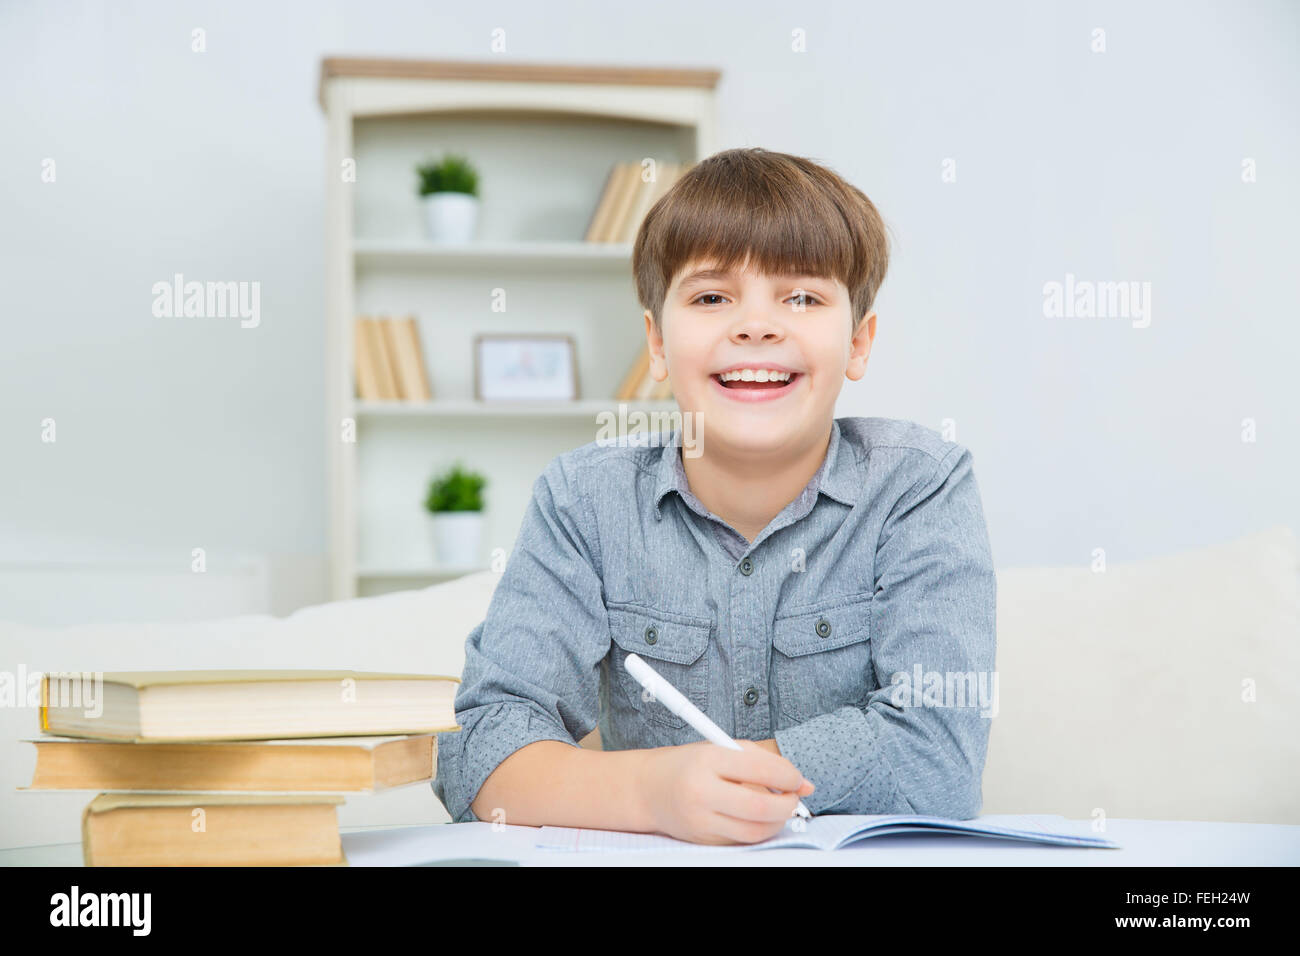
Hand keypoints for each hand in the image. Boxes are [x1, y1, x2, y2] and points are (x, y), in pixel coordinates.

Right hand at [637, 739, 814, 844]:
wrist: (650, 789)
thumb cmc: (691, 765)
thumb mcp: (722, 749)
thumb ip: (764, 761)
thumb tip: (805, 784)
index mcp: (708, 760)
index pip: (760, 769)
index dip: (788, 776)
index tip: (797, 778)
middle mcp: (702, 791)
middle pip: (760, 807)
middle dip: (788, 804)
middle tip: (793, 797)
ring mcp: (701, 820)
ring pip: (755, 831)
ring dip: (777, 821)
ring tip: (778, 808)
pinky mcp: (703, 840)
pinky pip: (742, 840)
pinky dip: (758, 830)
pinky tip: (757, 817)